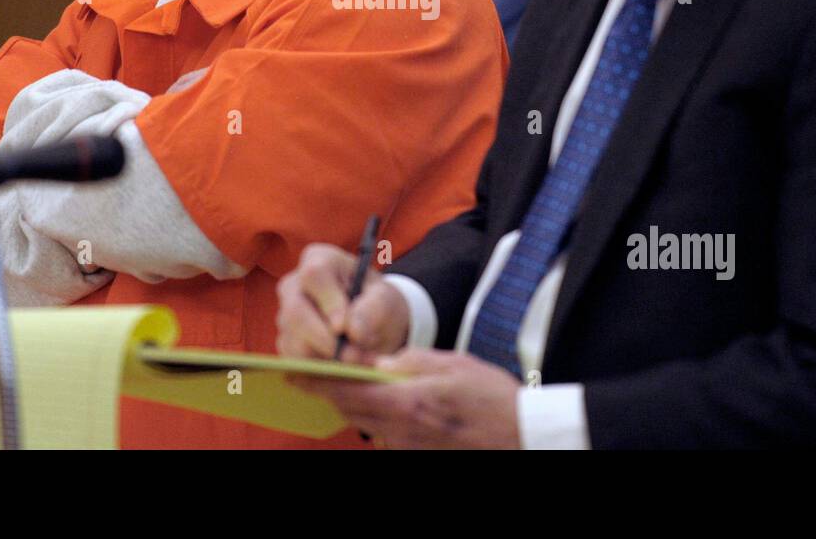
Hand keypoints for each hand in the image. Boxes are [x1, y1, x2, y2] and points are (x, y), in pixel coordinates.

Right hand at [276, 243, 409, 363]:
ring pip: (293, 342)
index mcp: (319, 260)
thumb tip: (352, 332)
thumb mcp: (384, 300)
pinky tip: (344, 370)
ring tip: (358, 365)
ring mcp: (285, 315)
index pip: (314, 275)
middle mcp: (294, 285)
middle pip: (295, 312)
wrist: (371, 324)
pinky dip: (320, 372)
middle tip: (354, 358)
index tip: (344, 328)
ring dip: (326, 361)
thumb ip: (371, 310)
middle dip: (325, 341)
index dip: (329, 302)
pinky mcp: (286, 343)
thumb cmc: (376, 302)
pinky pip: (295, 362)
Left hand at [290, 348, 522, 448]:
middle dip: (330, 392)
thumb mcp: (451, 363)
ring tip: (346, 384)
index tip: (293, 372)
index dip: (316, 382)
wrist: (522, 435)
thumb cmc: (491, 396)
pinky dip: (377, 418)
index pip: (348, 391)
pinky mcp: (417, 455)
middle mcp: (401, 430)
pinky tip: (386, 403)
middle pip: (350, 410)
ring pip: (366, 424)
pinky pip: (386, 436)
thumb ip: (408, 361)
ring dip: (354, 405)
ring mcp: (408, 447)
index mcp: (407, 401)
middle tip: (310, 374)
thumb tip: (377, 360)